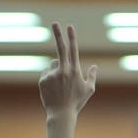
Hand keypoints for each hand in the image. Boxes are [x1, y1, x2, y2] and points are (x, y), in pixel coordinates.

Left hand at [39, 22, 96, 137]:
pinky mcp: (43, 80)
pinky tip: (52, 89)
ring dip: (56, 70)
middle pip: (60, 48)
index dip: (72, 37)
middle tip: (55, 23)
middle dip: (58, 34)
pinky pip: (46, 74)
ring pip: (53, 65)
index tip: (69, 27)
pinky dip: (49, 79)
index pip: (73, 50)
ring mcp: (52, 75)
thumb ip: (92, 76)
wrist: (61, 115)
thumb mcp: (88, 90)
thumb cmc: (76, 102)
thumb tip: (94, 66)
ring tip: (59, 86)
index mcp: (75, 71)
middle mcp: (63, 71)